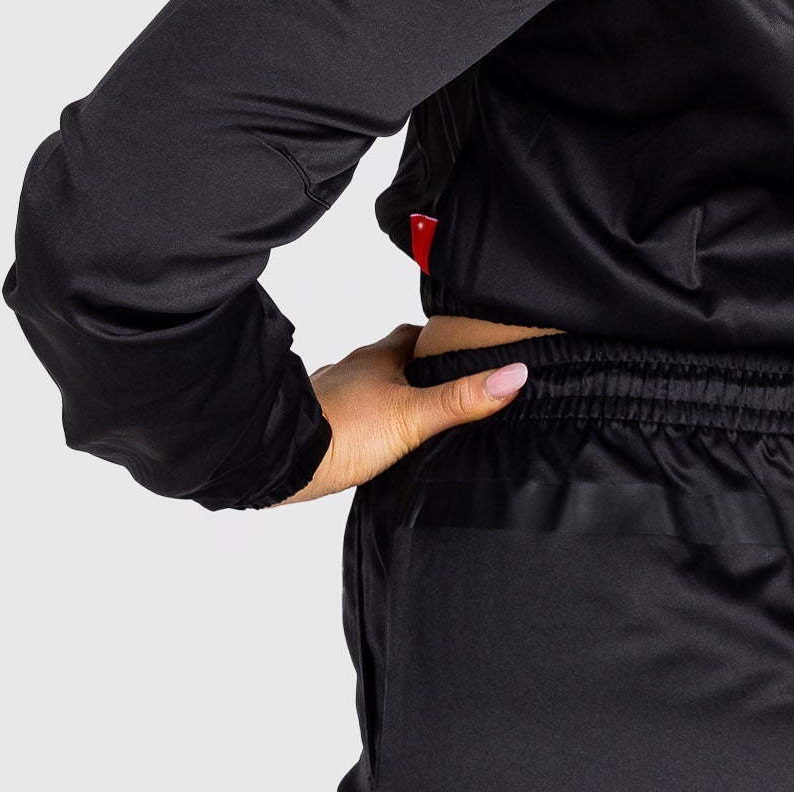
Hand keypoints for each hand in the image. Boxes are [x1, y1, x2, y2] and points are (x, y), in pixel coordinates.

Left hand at [274, 322, 528, 504]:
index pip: (423, 335)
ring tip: (421, 419)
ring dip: (394, 395)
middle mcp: (357, 365)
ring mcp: (335, 391)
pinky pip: (353, 410)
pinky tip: (376, 441)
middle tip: (451, 389)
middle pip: (398, 359)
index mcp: (383, 353)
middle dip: (423, 371)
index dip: (447, 343)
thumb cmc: (343, 430)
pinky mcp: (320, 420)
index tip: (470, 352)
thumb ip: (462, 399)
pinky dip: (368, 419)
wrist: (278, 458)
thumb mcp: (413, 416)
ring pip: (374, 385)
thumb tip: (516, 373)